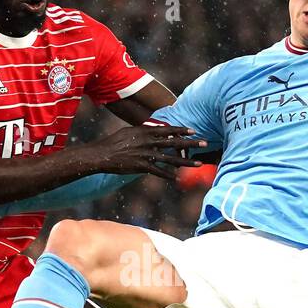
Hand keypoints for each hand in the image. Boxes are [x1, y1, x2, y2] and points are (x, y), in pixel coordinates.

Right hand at [85, 124, 207, 180]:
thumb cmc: (114, 142)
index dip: (181, 130)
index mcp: (145, 131)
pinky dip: (169, 175)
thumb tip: (154, 130)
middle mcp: (148, 141)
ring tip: (199, 163)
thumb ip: (143, 131)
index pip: (167, 129)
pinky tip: (178, 178)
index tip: (194, 130)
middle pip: (174, 142)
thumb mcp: (129, 132)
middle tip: (205, 142)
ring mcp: (146, 154)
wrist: (102, 154)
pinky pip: (159, 171)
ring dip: (186, 161)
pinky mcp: (142, 166)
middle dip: (191, 143)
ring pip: (171, 158)